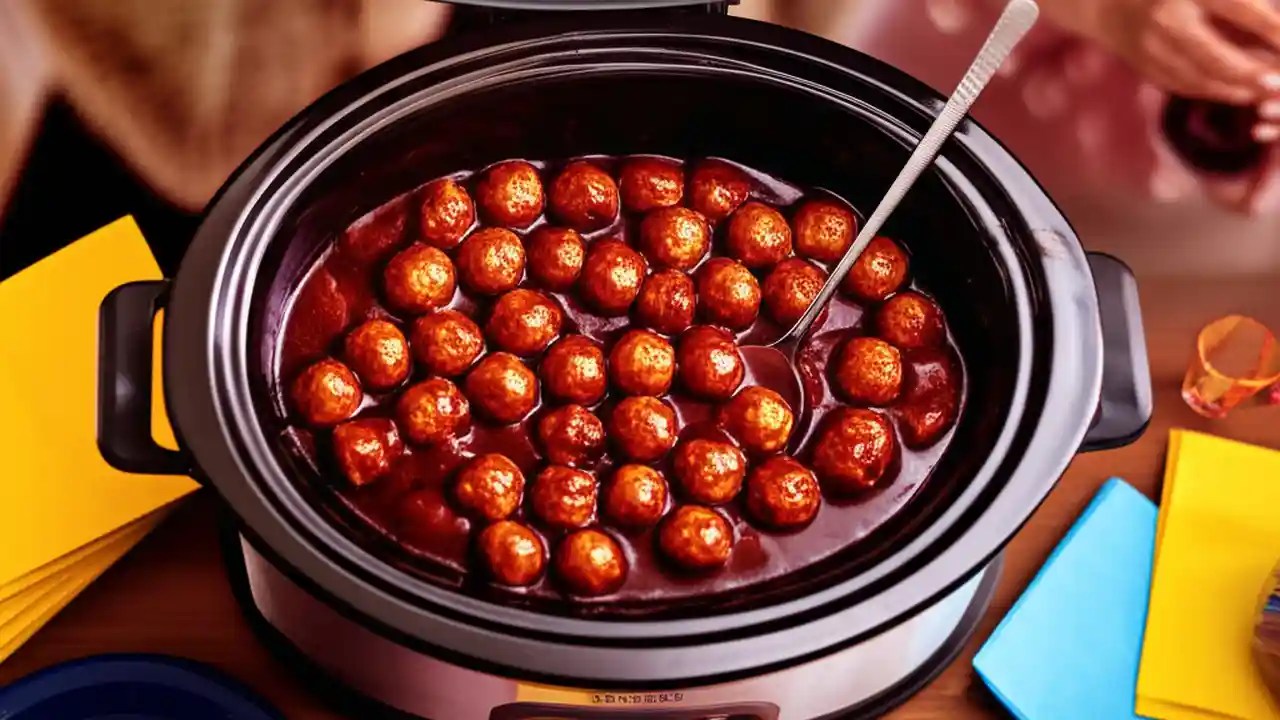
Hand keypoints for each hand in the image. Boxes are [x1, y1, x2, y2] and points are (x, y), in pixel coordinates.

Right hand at [1069, 0, 1279, 138]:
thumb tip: (1274, 28)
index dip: (1271, 27)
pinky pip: (1185, 86)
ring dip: (1238, 88)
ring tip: (1267, 89)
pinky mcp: (1145, 67)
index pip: (1239, 8)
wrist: (1107, 2)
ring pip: (1200, 79)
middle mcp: (1166, 21)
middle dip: (1252, 73)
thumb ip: (1238, 2)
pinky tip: (1240, 91)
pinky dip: (1216, 91)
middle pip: (1215, 58)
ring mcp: (1151, 49)